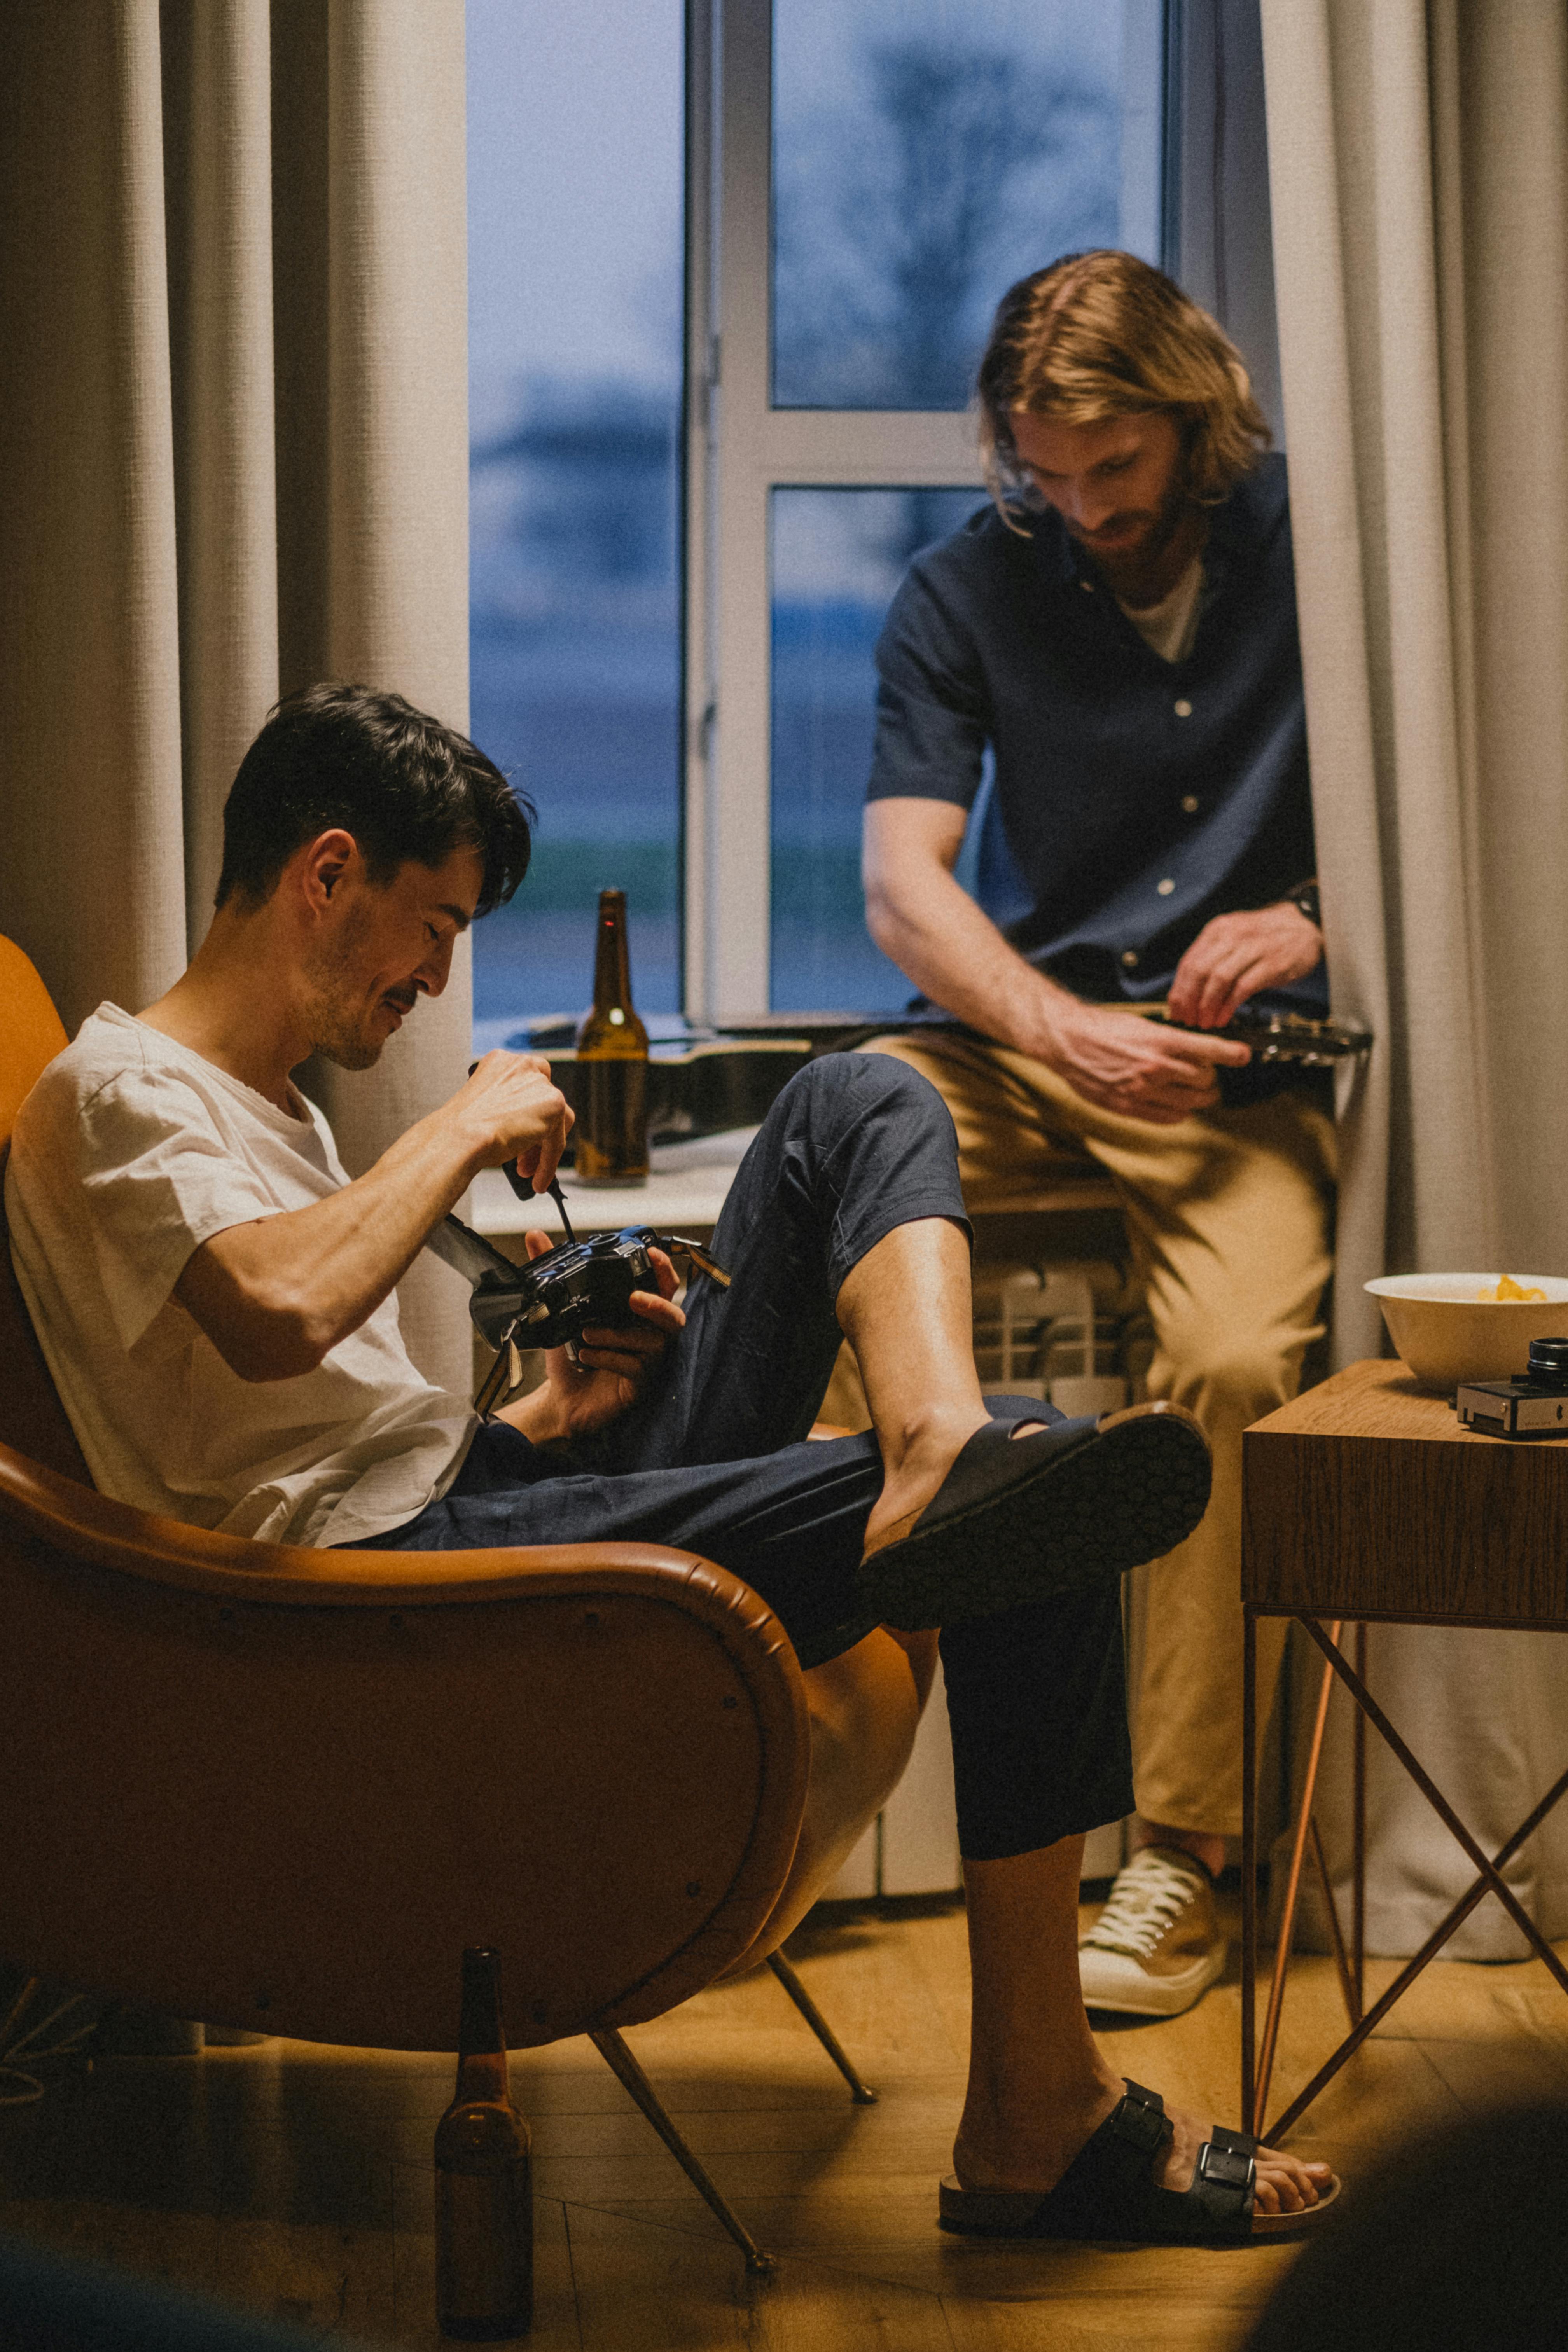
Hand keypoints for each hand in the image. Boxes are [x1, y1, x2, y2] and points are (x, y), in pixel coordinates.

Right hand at [454, 1050, 573, 1193]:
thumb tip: (526, 1127)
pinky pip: (556, 1140)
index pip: (527, 1085)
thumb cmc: (462, 1130)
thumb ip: (508, 1108)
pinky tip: (537, 1181)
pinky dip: (548, 1162)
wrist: (459, 1138)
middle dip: (534, 1135)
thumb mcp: (484, 1109)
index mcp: (502, 1062)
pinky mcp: (554, 1105)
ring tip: (526, 1171)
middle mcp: (523, 1065)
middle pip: (543, 1104)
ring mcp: (540, 1083)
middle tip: (523, 1159)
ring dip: (542, 1150)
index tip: (521, 1135)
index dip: (526, 1113)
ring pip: (554, 1122)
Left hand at [501, 1231, 685, 1443]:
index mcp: (638, 1313)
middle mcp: (649, 1334)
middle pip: (674, 1316)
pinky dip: (608, 1357)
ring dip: (618, 1334)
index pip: (663, 1287)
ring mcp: (648, 1361)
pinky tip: (585, 1355)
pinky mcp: (640, 1384)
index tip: (650, 1253)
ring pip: (652, 1341)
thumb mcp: (561, 1309)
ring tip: (586, 1333)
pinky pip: (635, 1367)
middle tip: (633, 1298)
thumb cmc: (571, 1352)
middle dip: (657, 1304)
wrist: (562, 1397)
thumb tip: (535, 1235)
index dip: (664, 1269)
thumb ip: (552, 1271)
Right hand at [1041, 998, 1252, 1124]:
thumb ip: (1169, 1040)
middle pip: (1203, 1078)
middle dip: (1209, 1077)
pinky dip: (1180, 1113)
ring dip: (1200, 1097)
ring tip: (1198, 1092)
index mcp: (1160, 1040)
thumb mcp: (1141, 1025)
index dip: (1231, 1053)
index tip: (1243, 1055)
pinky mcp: (1129, 1106)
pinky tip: (1177, 1105)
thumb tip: (1195, 1051)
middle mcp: (1155, 1066)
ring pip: (1190, 1101)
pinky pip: (1168, 1117)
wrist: (1067, 1042)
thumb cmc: (1101, 1029)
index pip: (1208, 1049)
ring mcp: (1142, 1089)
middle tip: (1207, 1074)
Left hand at [1167, 904, 1324, 1030]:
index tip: (1176, 1011)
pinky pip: (1242, 987)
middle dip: (1190, 1001)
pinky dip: (1229, 1005)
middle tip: (1188, 1020)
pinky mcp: (1271, 964)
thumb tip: (1186, 991)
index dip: (1179, 991)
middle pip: (1200, 971)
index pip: (1188, 962)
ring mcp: (1252, 948)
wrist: (1305, 926)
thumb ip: (1211, 959)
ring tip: (1205, 1022)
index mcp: (1217, 930)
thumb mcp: (1233, 939)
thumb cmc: (1265, 938)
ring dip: (1208, 1005)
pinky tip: (1223, 1017)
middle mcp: (1232, 936)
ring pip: (1219, 979)